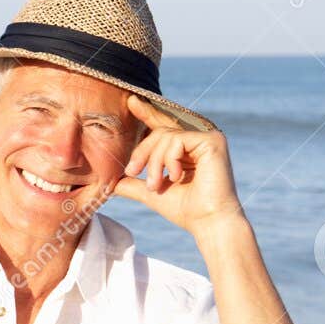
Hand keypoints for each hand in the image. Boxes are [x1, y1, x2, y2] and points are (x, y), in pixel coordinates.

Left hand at [115, 95, 244, 236]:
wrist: (206, 222)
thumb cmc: (184, 209)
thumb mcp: (151, 192)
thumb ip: (133, 184)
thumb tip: (112, 183)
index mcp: (186, 148)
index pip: (163, 126)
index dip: (147, 113)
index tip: (130, 101)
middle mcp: (198, 139)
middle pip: (159, 131)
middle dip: (141, 152)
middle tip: (132, 171)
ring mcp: (207, 137)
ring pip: (165, 136)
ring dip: (153, 161)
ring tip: (154, 184)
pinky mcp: (212, 140)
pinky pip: (177, 140)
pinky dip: (168, 159)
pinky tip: (175, 177)